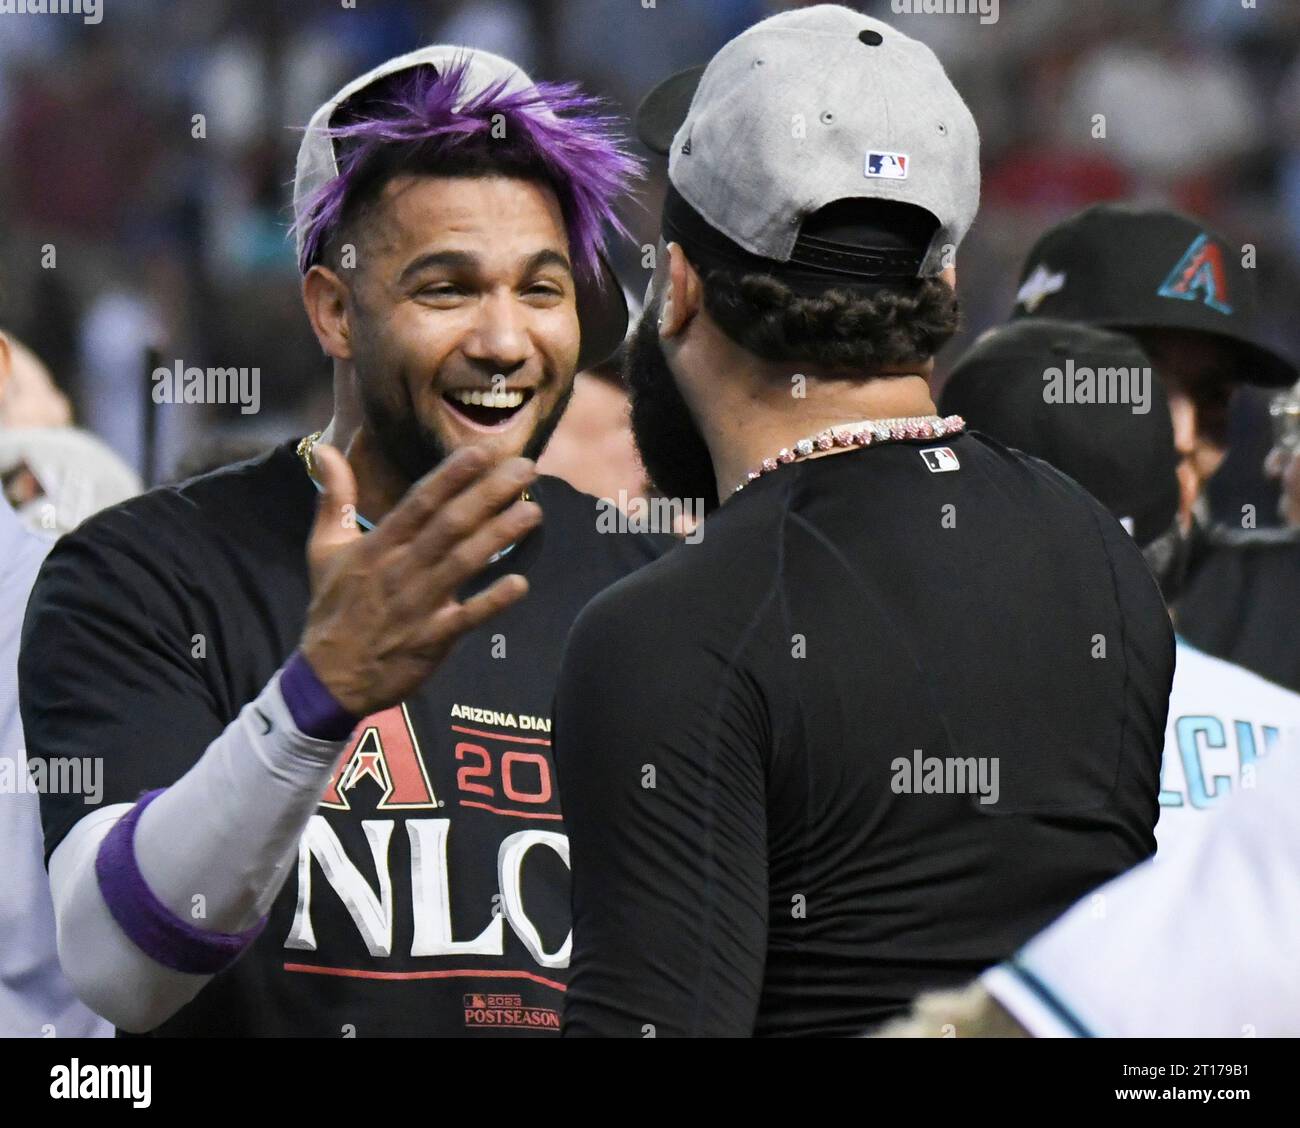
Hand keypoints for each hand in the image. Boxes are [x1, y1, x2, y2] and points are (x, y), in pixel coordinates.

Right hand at [300, 443, 540, 715]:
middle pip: (450, 524)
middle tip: (525, 467)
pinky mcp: (432, 639)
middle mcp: (400, 569)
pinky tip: (521, 583)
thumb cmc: (332, 608)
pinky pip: (467, 618)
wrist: (327, 677)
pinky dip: (492, 601)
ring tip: (532, 511)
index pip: (419, 502)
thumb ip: (334, 499)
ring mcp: (418, 605)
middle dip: (488, 493)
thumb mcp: (323, 550)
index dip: (451, 475)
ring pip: (463, 563)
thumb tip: (327, 449)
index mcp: (377, 546)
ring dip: (499, 536)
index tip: (483, 450)